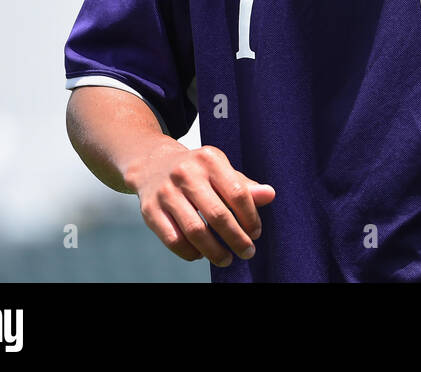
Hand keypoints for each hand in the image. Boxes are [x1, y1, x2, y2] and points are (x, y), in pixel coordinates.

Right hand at [125, 143, 274, 266]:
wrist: (152, 165)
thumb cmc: (196, 171)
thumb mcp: (220, 169)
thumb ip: (244, 185)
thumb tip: (270, 195)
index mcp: (209, 160)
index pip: (237, 193)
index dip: (250, 217)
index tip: (256, 233)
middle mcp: (186, 174)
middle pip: (218, 215)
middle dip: (236, 239)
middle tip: (247, 252)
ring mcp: (166, 193)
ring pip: (195, 231)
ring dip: (214, 251)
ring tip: (226, 259)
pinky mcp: (150, 211)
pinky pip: (173, 240)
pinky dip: (189, 252)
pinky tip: (200, 254)